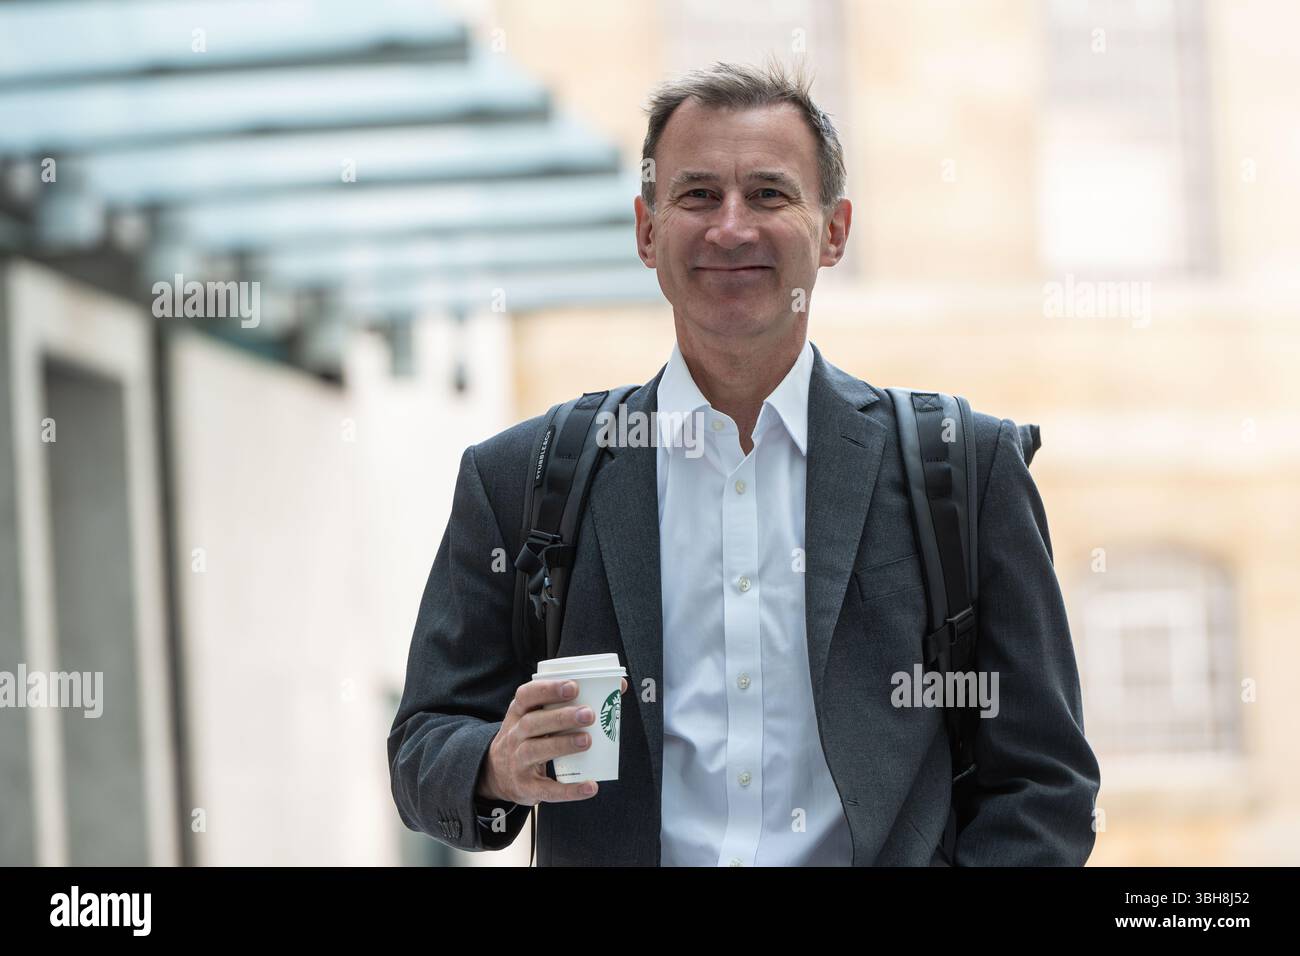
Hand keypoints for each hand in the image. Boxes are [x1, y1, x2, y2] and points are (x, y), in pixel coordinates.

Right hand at [477, 677, 629, 805]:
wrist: (497, 774)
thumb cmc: (529, 738)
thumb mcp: (535, 718)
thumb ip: (566, 705)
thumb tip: (617, 687)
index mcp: (518, 714)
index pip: (526, 695)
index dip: (548, 689)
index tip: (573, 686)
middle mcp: (514, 736)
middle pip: (533, 723)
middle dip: (561, 717)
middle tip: (588, 714)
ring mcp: (517, 762)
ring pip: (536, 750)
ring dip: (562, 745)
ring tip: (587, 741)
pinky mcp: (526, 787)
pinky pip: (548, 790)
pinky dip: (569, 789)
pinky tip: (590, 786)